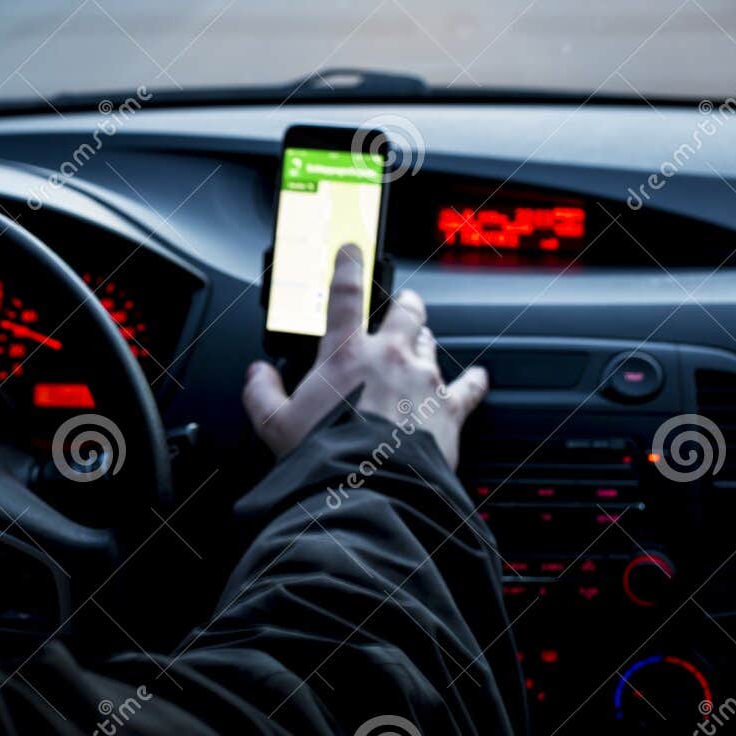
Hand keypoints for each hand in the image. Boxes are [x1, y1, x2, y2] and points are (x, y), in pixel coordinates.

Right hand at [243, 245, 488, 467]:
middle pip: (406, 311)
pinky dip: (473, 381)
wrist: (372, 486)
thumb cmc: (326, 454)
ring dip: (424, 343)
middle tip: (401, 305)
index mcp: (346, 353)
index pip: (346, 294)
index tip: (353, 249)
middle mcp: (389, 356)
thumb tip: (257, 375)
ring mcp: (422, 379)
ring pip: (430, 343)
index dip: (348, 266)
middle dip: (405, 304)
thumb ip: (262, 392)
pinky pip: (468, 387)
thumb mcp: (276, 425)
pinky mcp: (449, 408)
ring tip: (419, 347)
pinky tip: (478, 378)